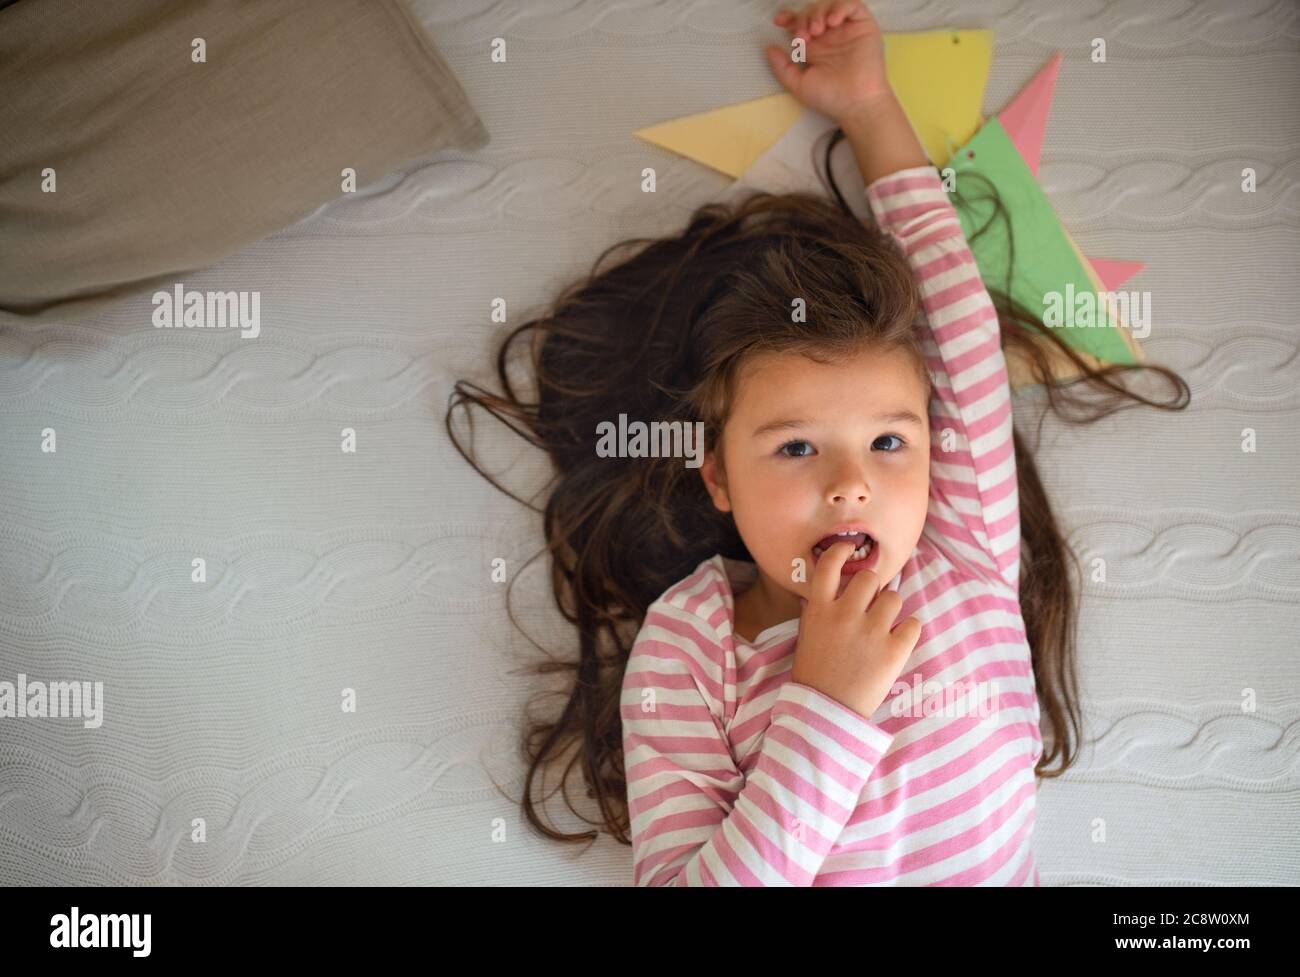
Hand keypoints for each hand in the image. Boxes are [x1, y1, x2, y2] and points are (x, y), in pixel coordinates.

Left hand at [765, 1, 892, 123]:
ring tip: (817, 29)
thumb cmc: (830, 97)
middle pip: (812, 12)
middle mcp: (830, 36)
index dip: (789, 17)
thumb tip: (768, 48)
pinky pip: (852, 5)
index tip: (779, 21)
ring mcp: (846, 30)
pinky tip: (833, 21)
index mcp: (815, 47)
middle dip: (803, 18)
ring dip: (819, 12)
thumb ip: (782, 67)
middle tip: (804, 36)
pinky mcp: (864, 26)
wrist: (856, 103)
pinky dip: (840, 7)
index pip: (800, 24)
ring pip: (830, 5)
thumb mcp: (799, 84)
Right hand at [790, 539, 922, 720]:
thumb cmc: (814, 674)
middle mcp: (845, 614)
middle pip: (868, 578)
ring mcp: (870, 632)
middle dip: (872, 588)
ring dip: (890, 609)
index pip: (829, 564)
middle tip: (869, 606)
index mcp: (819, 609)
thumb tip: (830, 589)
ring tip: (883, 628)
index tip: (848, 549)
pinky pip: (913, 624)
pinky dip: (908, 632)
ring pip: (893, 598)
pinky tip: (897, 643)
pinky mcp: (893, 650)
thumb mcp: (807, 635)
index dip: (841, 551)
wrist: (826, 712)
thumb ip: (819, 609)